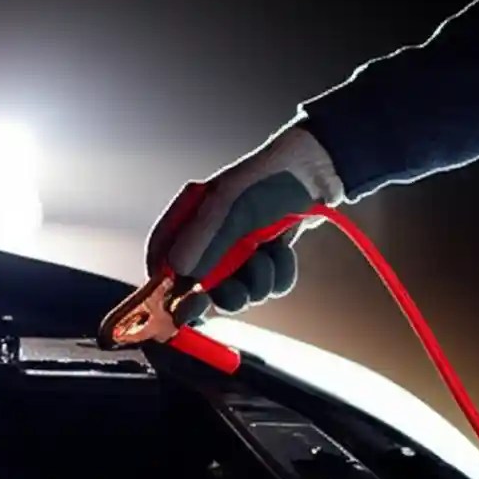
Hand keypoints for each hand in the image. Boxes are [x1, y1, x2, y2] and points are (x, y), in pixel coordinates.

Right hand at [145, 126, 341, 323]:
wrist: (316, 171)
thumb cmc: (269, 178)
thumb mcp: (230, 206)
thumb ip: (204, 239)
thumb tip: (178, 270)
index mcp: (189, 219)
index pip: (162, 259)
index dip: (166, 287)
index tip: (183, 306)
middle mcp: (209, 238)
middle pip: (200, 287)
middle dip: (224, 292)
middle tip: (237, 291)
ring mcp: (237, 250)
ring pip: (238, 291)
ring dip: (257, 280)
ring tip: (269, 254)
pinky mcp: (264, 259)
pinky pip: (266, 288)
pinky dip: (278, 275)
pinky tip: (283, 251)